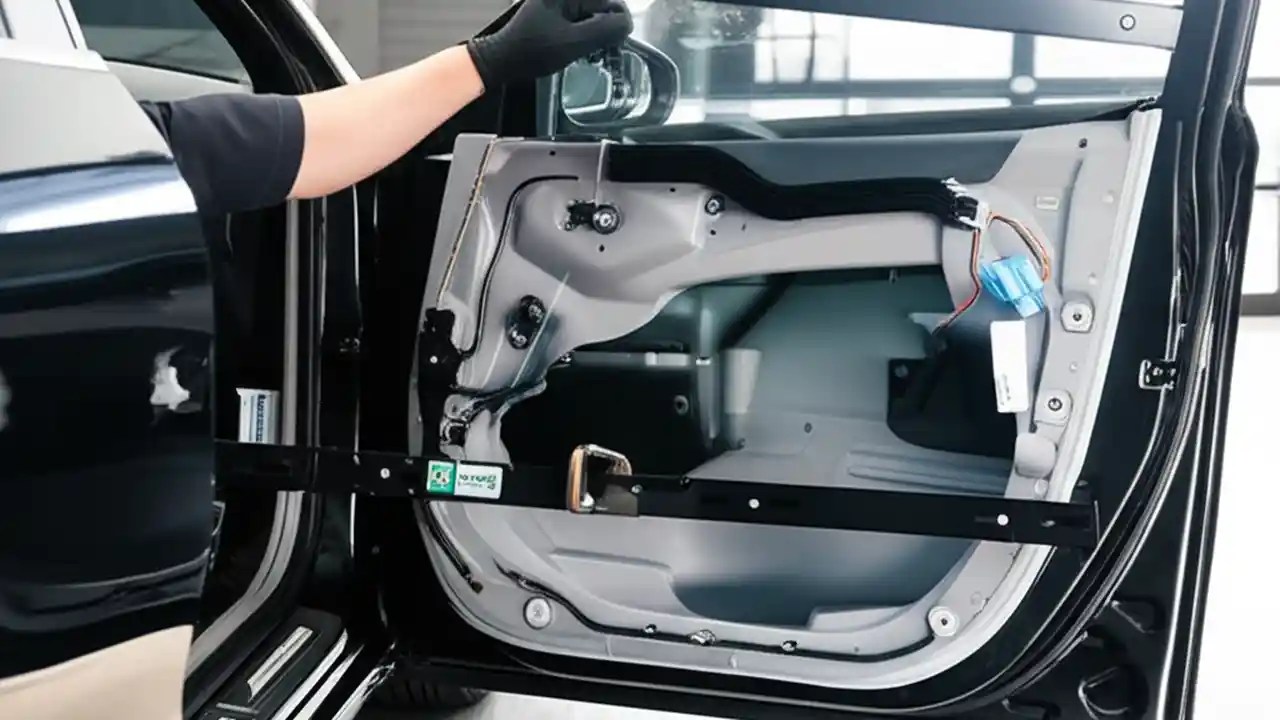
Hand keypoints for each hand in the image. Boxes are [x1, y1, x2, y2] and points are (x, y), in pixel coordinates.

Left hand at [466, 0, 633, 89]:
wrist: (501, 61)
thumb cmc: (531, 51)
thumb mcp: (573, 42)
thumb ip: (604, 30)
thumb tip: (627, 24)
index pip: (609, 2)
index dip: (617, 22)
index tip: (616, 43)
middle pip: (601, 7)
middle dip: (606, 28)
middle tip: (604, 50)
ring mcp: (559, 5)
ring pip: (592, 16)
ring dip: (597, 34)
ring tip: (592, 52)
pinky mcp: (555, 15)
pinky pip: (581, 22)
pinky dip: (585, 36)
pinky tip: (582, 50)